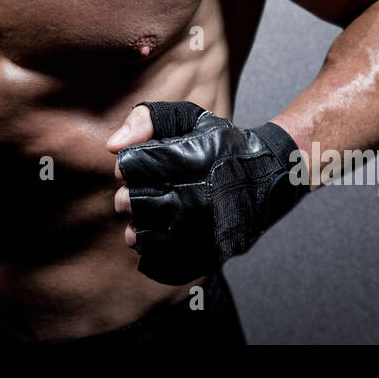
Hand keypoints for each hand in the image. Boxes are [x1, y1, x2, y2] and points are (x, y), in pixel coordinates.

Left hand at [107, 101, 307, 285]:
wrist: (266, 178)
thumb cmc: (221, 144)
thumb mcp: (189, 117)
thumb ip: (146, 119)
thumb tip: (112, 147)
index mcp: (190, 159)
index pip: (131, 166)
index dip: (127, 164)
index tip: (137, 164)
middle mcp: (195, 197)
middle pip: (130, 202)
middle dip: (129, 193)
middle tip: (142, 188)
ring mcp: (201, 230)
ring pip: (141, 233)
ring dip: (137, 221)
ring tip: (150, 210)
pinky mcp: (205, 254)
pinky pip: (159, 259)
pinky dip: (151, 247)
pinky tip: (159, 231)